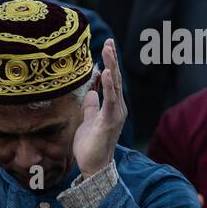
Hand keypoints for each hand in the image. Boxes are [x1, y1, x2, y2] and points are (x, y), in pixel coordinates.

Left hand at [72, 41, 127, 177]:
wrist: (93, 166)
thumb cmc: (91, 146)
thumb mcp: (88, 121)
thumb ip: (91, 107)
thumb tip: (91, 93)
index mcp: (113, 107)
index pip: (112, 82)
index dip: (110, 64)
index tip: (106, 46)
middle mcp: (118, 108)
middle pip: (116, 80)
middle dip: (112, 60)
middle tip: (108, 41)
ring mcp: (116, 114)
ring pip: (115, 86)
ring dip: (112, 67)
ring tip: (108, 50)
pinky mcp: (110, 121)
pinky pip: (110, 100)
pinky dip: (109, 86)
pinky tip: (107, 73)